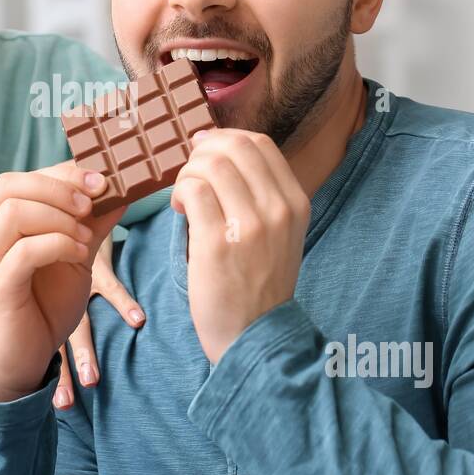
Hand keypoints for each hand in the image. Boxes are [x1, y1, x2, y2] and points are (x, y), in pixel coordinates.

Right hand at [0, 163, 123, 401]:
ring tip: (85, 237)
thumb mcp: (73, 255)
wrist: (24, 360)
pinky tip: (79, 255)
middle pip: (9, 186)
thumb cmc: (44, 305)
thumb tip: (119, 189)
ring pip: (13, 212)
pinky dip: (58, 244)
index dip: (60, 174)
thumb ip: (91, 224)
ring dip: (59, 218)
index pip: (19, 179)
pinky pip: (24, 251)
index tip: (100, 181)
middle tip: (92, 202)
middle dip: (58, 187)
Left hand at [54, 232, 146, 409]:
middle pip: (58, 342)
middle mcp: (58, 297)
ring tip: (89, 381)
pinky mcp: (97, 265)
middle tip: (63, 404)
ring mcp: (77, 283)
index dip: (52, 371)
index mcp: (48, 300)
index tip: (57, 406)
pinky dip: (124, 302)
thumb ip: (77, 295)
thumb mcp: (71, 270)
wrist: (82, 206)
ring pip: (80, 321)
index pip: (45, 339)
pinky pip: (111, 285)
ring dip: (85, 351)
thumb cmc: (74, 239)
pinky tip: (137, 321)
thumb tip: (90, 330)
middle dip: (62, 372)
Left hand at [171, 129, 309, 364]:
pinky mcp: (218, 242)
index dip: (225, 139)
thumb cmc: (258, 282)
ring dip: (187, 174)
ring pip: (210, 165)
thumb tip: (217, 147)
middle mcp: (278, 209)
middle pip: (233, 147)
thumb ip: (260, 193)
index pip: (259, 144)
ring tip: (184, 198)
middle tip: (190, 176)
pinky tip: (179, 211)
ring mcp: (250, 225)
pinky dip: (179, 193)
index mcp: (295, 203)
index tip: (205, 152)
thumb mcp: (279, 233)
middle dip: (202, 153)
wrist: (253, 335)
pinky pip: (193, 191)